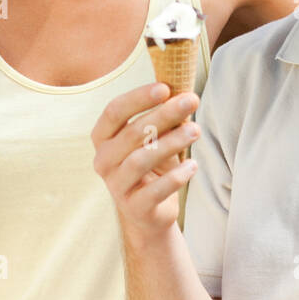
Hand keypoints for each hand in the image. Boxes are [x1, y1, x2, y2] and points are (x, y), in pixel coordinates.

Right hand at [91, 82, 200, 242]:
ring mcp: (116, 186)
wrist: (150, 211)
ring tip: (195, 130)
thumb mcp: (154, 139)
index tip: (165, 88)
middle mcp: (103, 160)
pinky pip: (155, 190)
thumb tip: (183, 94)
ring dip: (171, 142)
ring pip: (141, 159)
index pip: (114, 111)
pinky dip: (176, 177)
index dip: (138, 97)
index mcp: (103, 138)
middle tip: (192, 101)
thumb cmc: (152, 166)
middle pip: (132, 132)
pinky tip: (193, 166)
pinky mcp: (134, 208)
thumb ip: (162, 119)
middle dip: (164, 114)